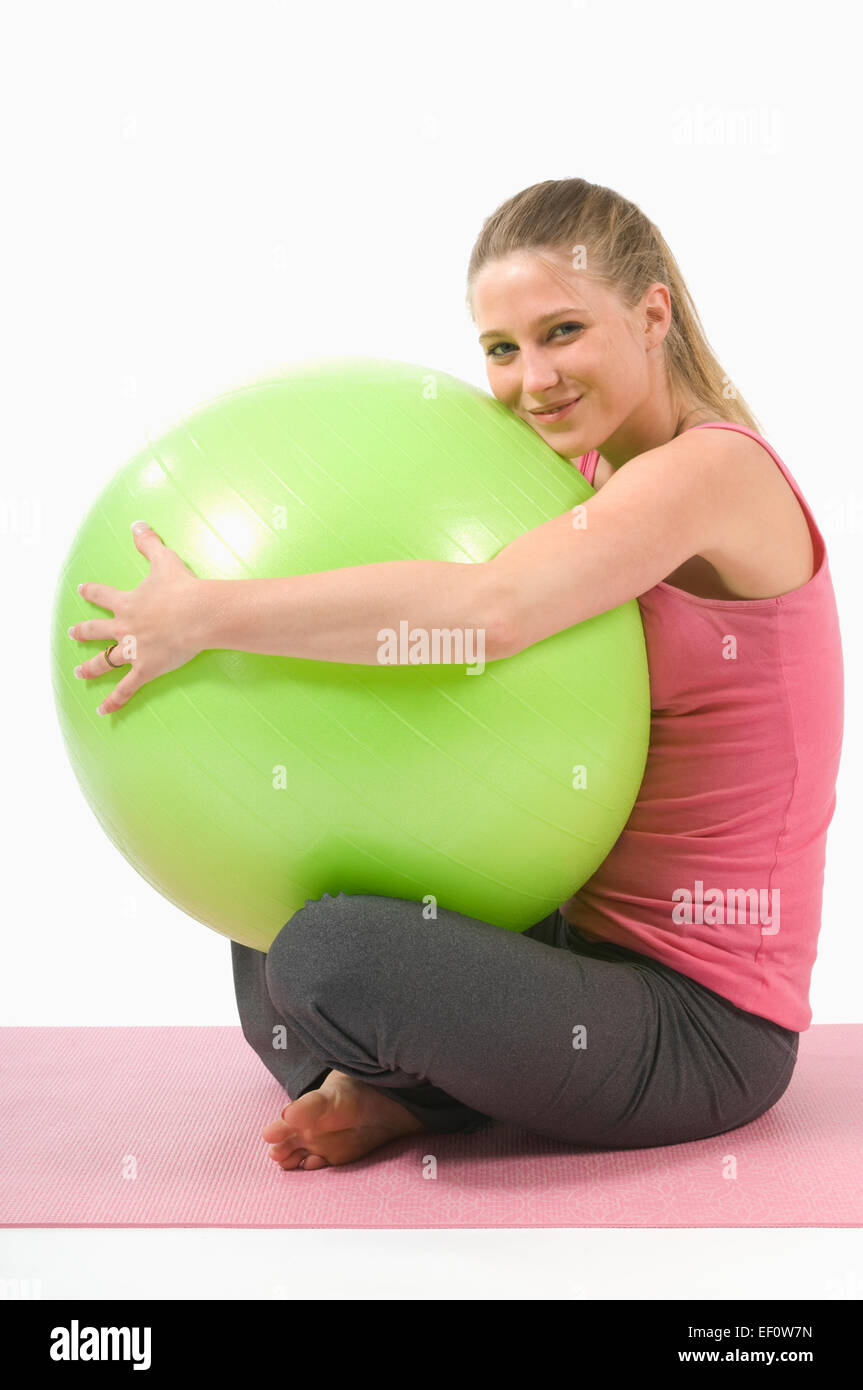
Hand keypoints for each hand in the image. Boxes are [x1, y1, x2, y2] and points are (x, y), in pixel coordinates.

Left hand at [68, 520, 205, 714]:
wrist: (197, 614)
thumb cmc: (183, 588)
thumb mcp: (164, 560)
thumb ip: (148, 543)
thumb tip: (137, 523)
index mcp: (127, 602)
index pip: (103, 596)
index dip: (91, 593)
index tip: (82, 590)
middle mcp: (124, 627)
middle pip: (97, 631)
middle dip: (84, 632)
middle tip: (74, 632)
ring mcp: (133, 650)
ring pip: (105, 661)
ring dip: (91, 668)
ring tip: (80, 673)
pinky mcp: (145, 669)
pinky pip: (126, 688)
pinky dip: (115, 701)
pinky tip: (103, 711)